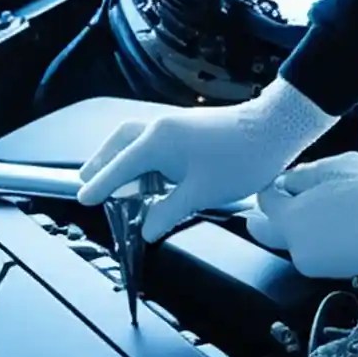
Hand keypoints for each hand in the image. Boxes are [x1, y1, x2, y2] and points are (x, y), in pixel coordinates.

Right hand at [77, 79, 336, 240]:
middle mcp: (158, 128)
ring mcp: (172, 125)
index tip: (83, 199)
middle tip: (89, 185)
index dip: (99, 186)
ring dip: (121, 161)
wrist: (274, 129)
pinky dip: (140, 158)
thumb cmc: (241, 158)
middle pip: (117, 146)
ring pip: (133, 142)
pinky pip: (151, 142)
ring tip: (115, 184)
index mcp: (156, 142)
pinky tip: (147, 177)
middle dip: (102, 166)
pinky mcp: (184, 128)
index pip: (117, 168)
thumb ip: (167, 213)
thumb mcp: (200, 194)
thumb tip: (146, 231)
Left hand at [246, 151, 357, 277]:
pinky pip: (318, 252)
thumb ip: (303, 175)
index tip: (278, 185)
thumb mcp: (334, 166)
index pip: (265, 202)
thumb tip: (289, 181)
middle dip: (268, 218)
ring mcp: (315, 263)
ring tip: (326, 210)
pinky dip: (322, 240)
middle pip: (267, 232)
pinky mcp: (335, 272)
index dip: (271, 189)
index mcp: (290, 218)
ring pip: (296, 243)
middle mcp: (297, 247)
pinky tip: (340, 225)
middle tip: (278, 204)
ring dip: (301, 228)